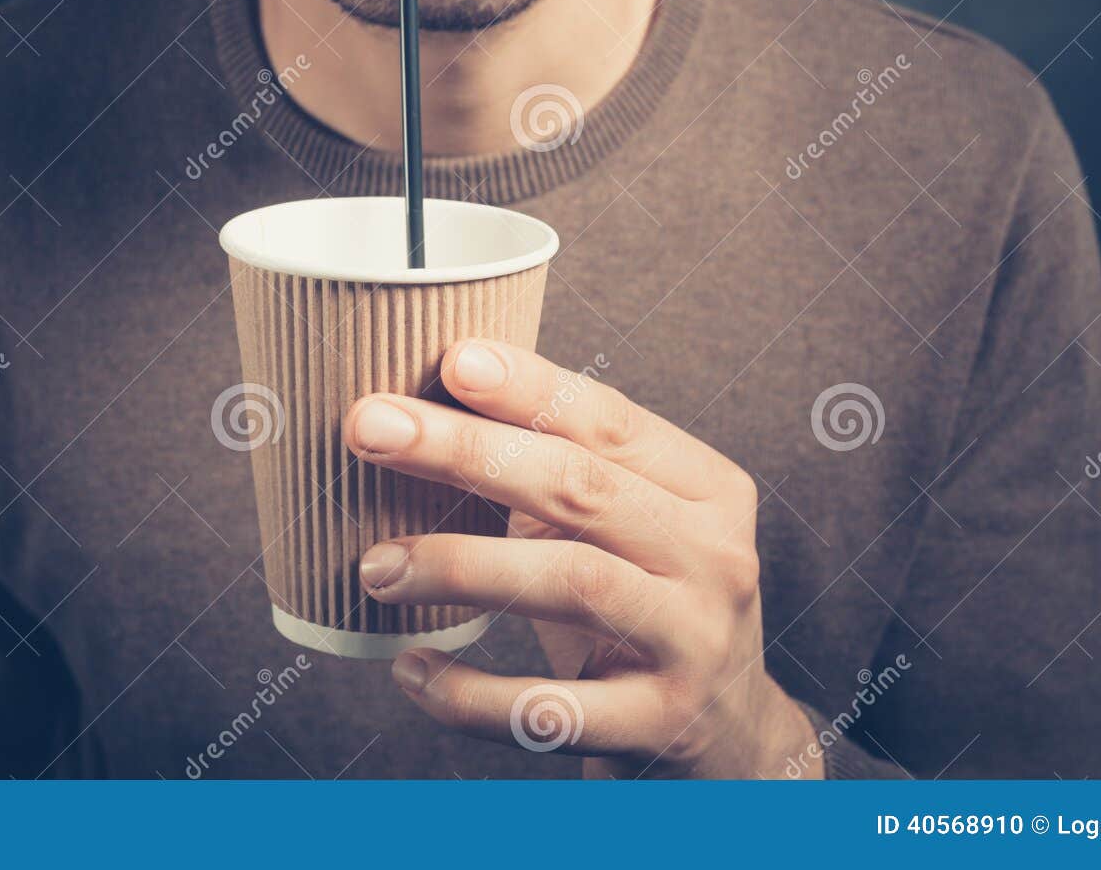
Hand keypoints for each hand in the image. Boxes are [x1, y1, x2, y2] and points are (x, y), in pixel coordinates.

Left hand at [343, 339, 818, 778]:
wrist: (730, 741)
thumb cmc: (644, 608)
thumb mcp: (626, 531)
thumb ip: (559, 474)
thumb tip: (420, 412)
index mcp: (707, 490)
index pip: (611, 422)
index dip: (530, 388)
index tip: (452, 359)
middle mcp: (714, 558)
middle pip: (580, 487)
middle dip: (464, 450)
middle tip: (369, 428)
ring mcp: (693, 644)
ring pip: (572, 582)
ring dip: (459, 566)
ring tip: (375, 566)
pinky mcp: (660, 727)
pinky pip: (552, 711)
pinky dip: (470, 692)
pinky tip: (410, 668)